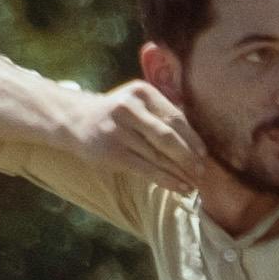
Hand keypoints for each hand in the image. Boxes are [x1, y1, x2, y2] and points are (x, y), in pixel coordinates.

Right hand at [95, 78, 221, 202]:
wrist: (75, 119)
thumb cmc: (117, 114)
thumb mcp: (138, 102)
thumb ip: (163, 114)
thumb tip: (197, 144)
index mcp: (142, 92)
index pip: (175, 118)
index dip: (192, 138)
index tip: (204, 154)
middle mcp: (129, 108)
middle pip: (167, 137)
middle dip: (188, 157)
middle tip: (202, 172)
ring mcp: (118, 130)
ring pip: (157, 156)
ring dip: (179, 173)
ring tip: (194, 184)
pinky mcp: (111, 152)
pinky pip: (146, 169)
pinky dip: (166, 180)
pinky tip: (180, 187)